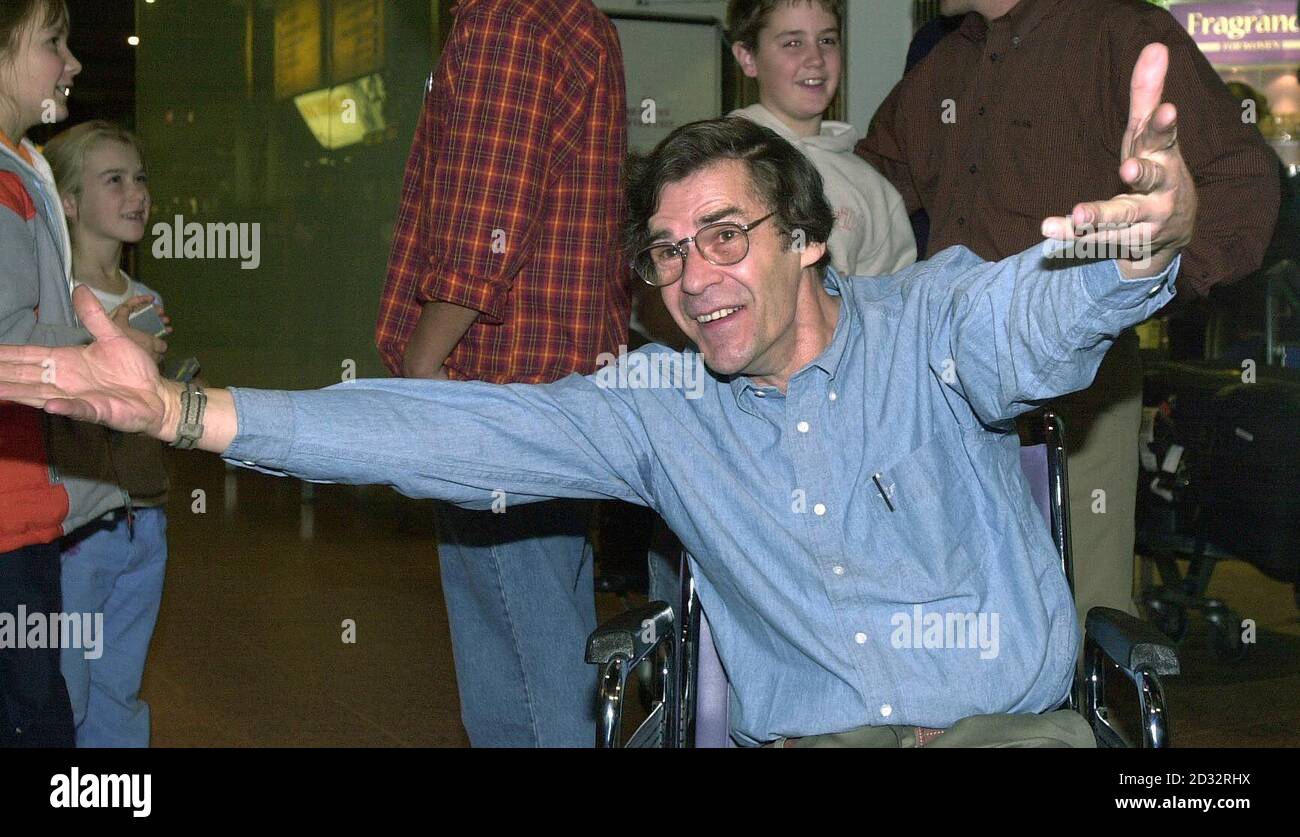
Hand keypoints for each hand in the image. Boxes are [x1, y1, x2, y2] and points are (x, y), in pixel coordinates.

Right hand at [0, 285, 176, 435]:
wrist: (156, 394)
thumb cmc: (132, 369)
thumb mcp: (112, 336)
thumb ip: (94, 316)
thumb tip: (80, 288)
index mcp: (65, 361)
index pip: (28, 355)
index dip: (6, 354)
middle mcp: (64, 380)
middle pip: (25, 375)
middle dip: (2, 373)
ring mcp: (77, 397)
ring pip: (40, 394)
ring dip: (18, 392)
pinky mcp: (96, 410)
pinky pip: (78, 408)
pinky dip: (64, 407)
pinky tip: (49, 405)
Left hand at [1041, 43, 1195, 278]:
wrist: (1173, 229)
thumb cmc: (1153, 166)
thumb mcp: (1148, 135)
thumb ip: (1146, 95)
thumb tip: (1155, 47)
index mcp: (1165, 158)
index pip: (1165, 137)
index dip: (1165, 124)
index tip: (1166, 110)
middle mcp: (1160, 191)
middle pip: (1150, 182)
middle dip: (1141, 177)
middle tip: (1128, 169)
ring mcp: (1145, 221)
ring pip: (1121, 219)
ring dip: (1097, 218)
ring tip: (1075, 217)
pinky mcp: (1125, 242)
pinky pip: (1098, 242)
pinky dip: (1075, 239)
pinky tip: (1051, 232)